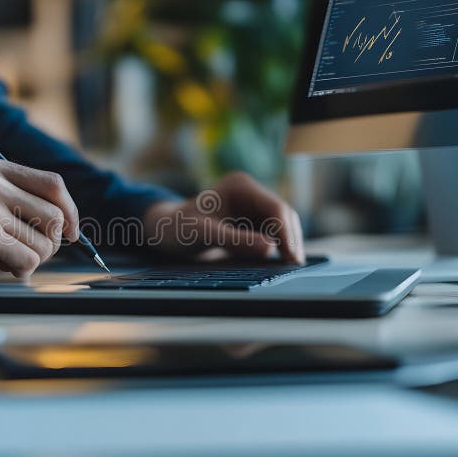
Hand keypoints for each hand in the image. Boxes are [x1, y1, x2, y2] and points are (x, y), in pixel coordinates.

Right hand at [0, 156, 79, 281]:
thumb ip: (15, 200)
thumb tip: (66, 224)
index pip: (53, 184)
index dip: (70, 211)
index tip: (71, 233)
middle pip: (55, 216)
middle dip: (49, 244)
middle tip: (27, 254)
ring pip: (44, 242)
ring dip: (32, 260)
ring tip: (5, 259)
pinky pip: (27, 260)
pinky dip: (19, 270)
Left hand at [143, 172, 305, 264]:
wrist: (164, 233)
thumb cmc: (177, 229)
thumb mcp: (202, 235)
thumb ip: (235, 241)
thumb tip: (271, 249)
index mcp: (240, 187)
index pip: (276, 209)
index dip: (287, 234)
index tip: (291, 259)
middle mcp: (250, 193)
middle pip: (283, 217)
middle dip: (290, 241)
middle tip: (294, 268)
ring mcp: (251, 208)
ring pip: (281, 227)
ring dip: (286, 246)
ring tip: (288, 270)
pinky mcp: (250, 223)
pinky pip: (271, 236)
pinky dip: (276, 250)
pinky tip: (276, 267)